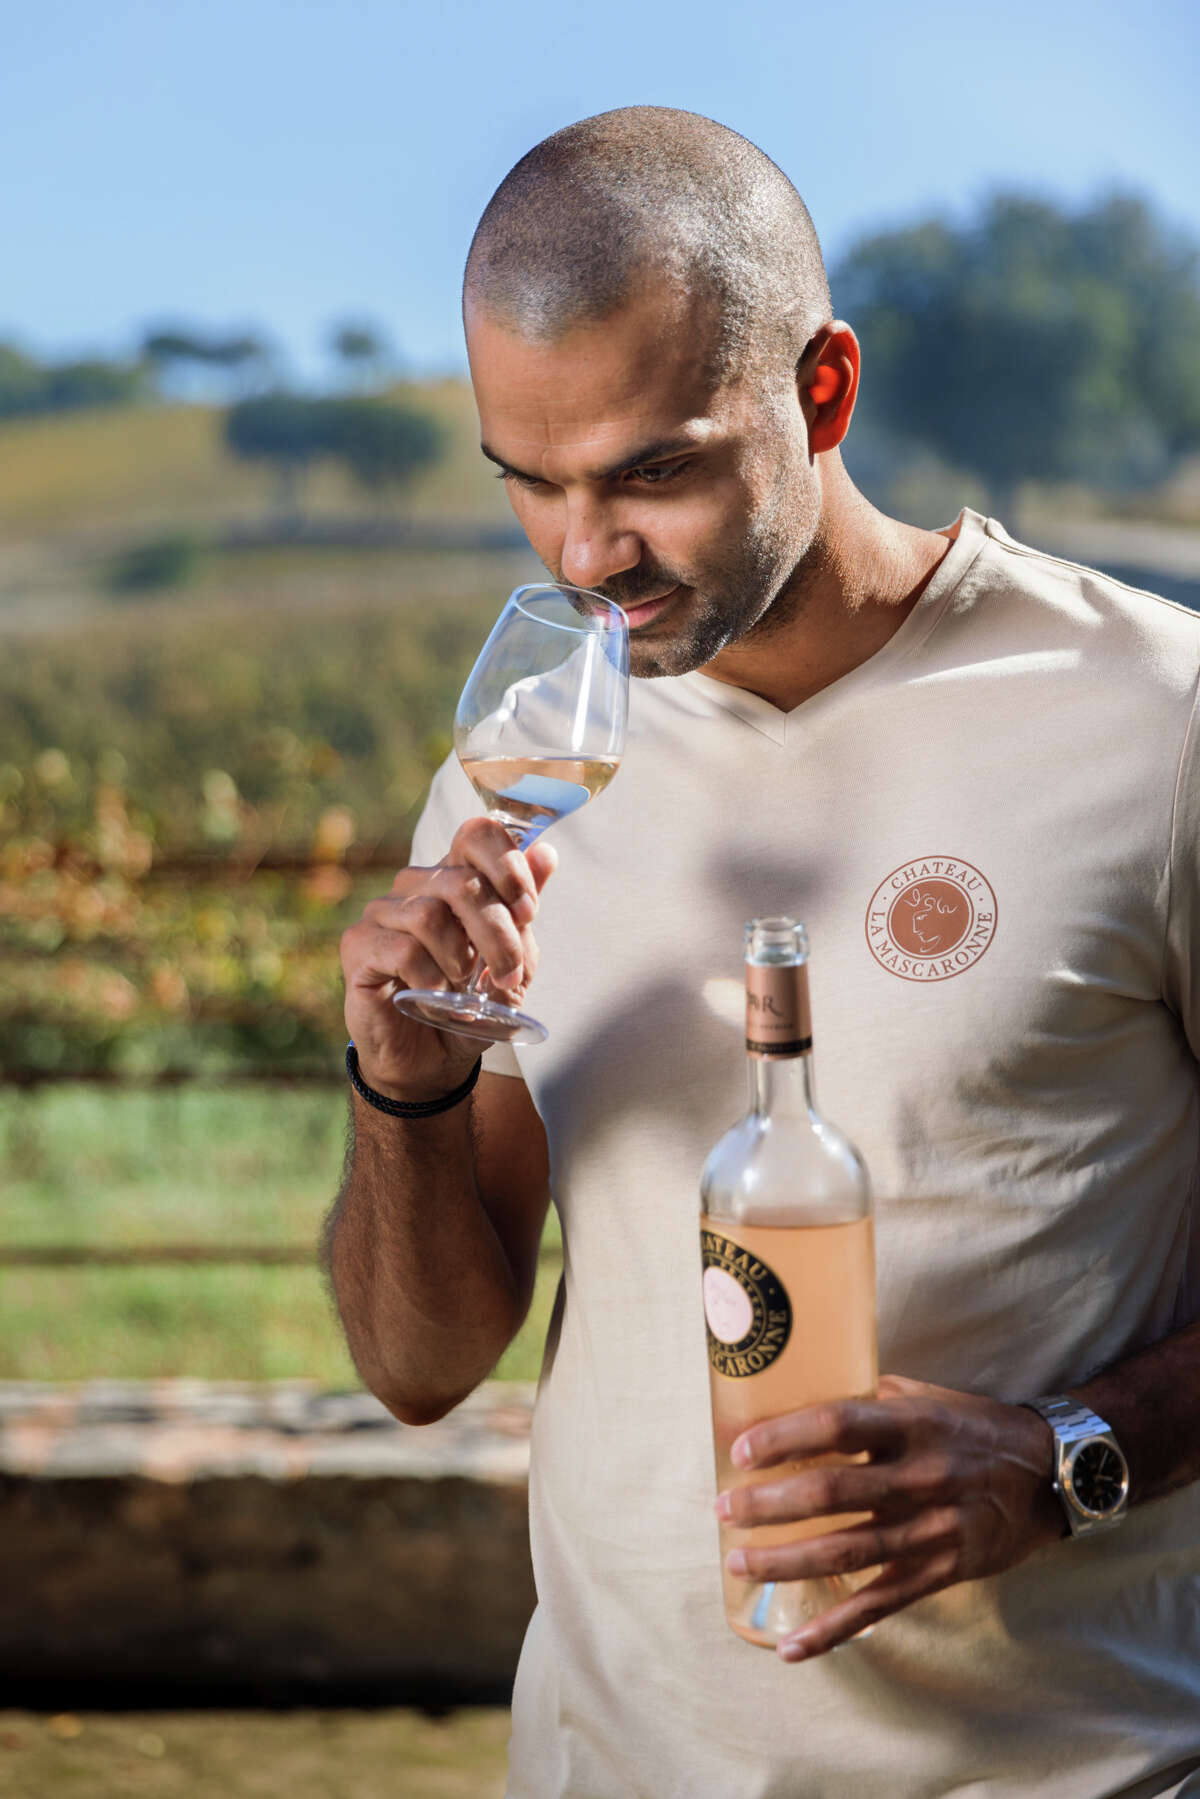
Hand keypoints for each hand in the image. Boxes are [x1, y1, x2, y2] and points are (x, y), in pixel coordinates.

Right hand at [340, 817, 556, 1102]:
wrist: (431, 1061)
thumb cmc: (471, 1006)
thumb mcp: (513, 962)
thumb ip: (524, 912)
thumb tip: (547, 853)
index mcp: (455, 878)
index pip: (477, 835)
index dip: (508, 865)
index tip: (529, 911)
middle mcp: (415, 886)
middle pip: (462, 881)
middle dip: (497, 932)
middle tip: (509, 973)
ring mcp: (382, 912)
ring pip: (431, 913)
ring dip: (461, 959)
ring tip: (464, 988)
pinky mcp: (358, 945)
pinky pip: (403, 948)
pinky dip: (430, 978)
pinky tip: (434, 996)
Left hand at [715, 1374, 1061, 1661]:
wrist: (1049, 1475)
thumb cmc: (974, 1426)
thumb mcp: (926, 1396)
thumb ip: (870, 1398)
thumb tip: (803, 1393)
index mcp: (912, 1423)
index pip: (837, 1425)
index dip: (785, 1438)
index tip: (740, 1452)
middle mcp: (920, 1476)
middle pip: (831, 1493)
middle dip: (768, 1505)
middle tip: (723, 1509)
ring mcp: (931, 1530)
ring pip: (845, 1551)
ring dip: (784, 1561)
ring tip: (738, 1562)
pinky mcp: (940, 1572)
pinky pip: (878, 1605)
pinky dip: (832, 1629)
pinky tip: (791, 1645)